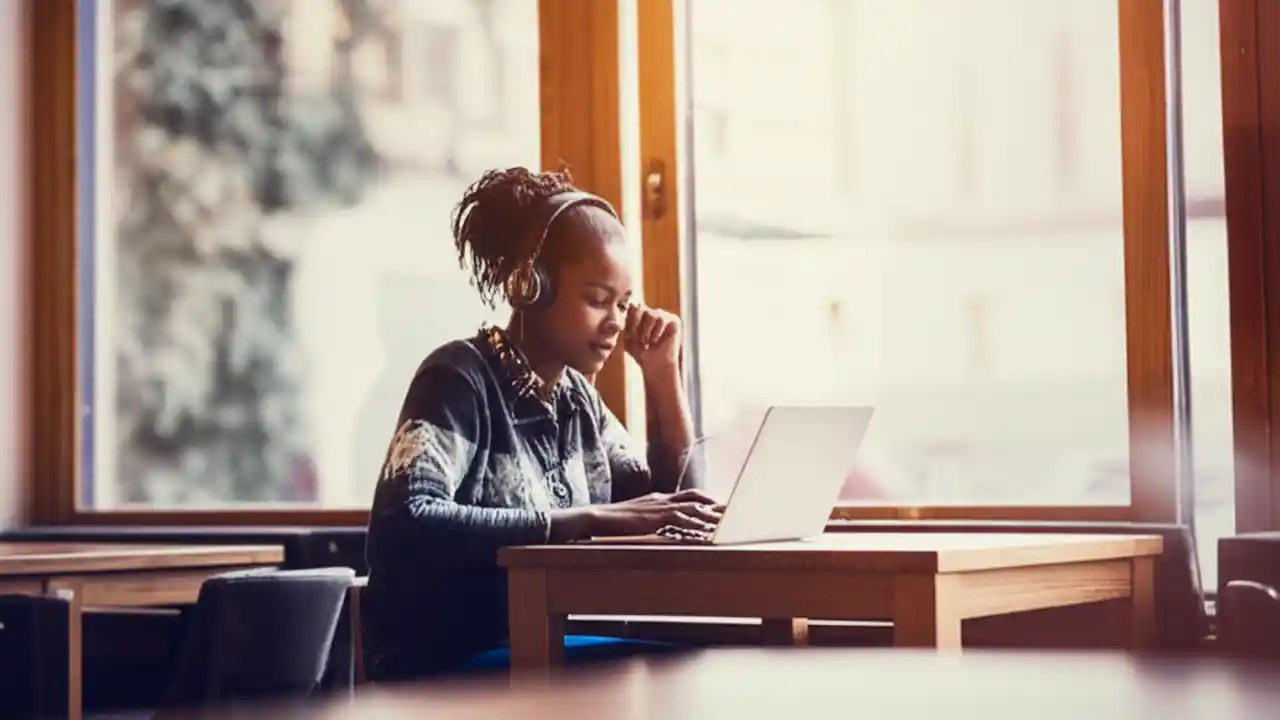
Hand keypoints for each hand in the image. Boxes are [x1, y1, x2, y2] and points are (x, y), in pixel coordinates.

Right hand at [592, 492, 722, 536]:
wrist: (598, 518)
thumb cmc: (614, 521)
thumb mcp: (637, 518)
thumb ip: (651, 520)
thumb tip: (661, 527)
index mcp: (658, 499)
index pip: (688, 495)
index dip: (705, 500)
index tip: (719, 506)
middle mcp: (662, 499)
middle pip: (695, 497)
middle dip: (714, 504)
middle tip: (731, 511)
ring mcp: (660, 507)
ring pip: (693, 508)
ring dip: (711, 515)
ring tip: (727, 522)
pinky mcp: (656, 518)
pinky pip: (681, 520)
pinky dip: (696, 526)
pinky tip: (705, 532)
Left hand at [624, 303, 680, 371]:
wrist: (655, 365)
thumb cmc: (641, 353)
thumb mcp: (629, 337)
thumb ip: (628, 321)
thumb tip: (633, 303)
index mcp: (640, 315)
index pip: (633, 307)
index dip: (631, 321)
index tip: (631, 335)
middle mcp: (652, 313)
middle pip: (641, 309)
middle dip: (638, 326)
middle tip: (641, 341)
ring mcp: (663, 316)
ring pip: (652, 314)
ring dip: (647, 331)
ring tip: (648, 342)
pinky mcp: (674, 321)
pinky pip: (662, 319)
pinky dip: (657, 332)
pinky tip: (657, 341)